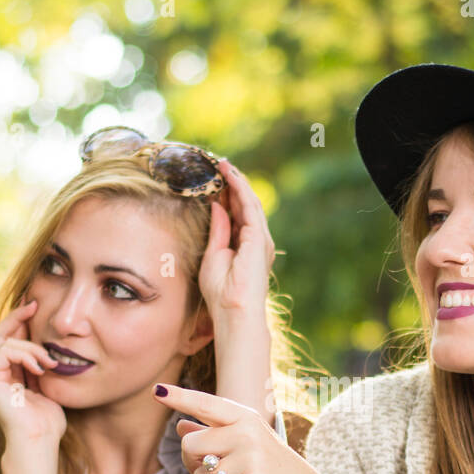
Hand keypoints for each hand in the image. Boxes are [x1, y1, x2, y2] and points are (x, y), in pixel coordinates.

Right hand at [0, 298, 65, 449]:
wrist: (39, 439)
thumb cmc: (47, 420)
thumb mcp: (48, 385)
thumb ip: (42, 365)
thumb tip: (50, 347)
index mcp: (8, 374)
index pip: (10, 340)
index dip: (20, 321)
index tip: (35, 305)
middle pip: (1, 334)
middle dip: (18, 316)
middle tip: (34, 303)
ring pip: (7, 342)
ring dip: (33, 348)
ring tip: (50, 362)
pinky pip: (5, 351)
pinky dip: (25, 355)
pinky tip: (39, 367)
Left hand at [151, 382, 337, 473]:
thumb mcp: (249, 447)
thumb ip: (215, 435)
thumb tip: (180, 425)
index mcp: (247, 419)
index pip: (206, 404)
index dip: (179, 398)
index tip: (156, 390)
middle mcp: (248, 434)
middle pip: (190, 445)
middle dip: (191, 465)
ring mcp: (252, 461)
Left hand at [198, 160, 275, 317]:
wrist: (233, 309)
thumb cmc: (221, 292)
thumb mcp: (213, 254)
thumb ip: (218, 230)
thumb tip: (218, 206)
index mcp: (246, 246)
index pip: (238, 214)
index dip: (229, 195)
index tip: (216, 179)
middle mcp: (257, 240)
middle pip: (246, 205)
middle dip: (234, 184)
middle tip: (220, 165)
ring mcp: (260, 239)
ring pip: (250, 202)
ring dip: (237, 182)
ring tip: (224, 165)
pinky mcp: (259, 238)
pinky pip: (249, 207)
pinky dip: (240, 190)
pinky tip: (230, 177)